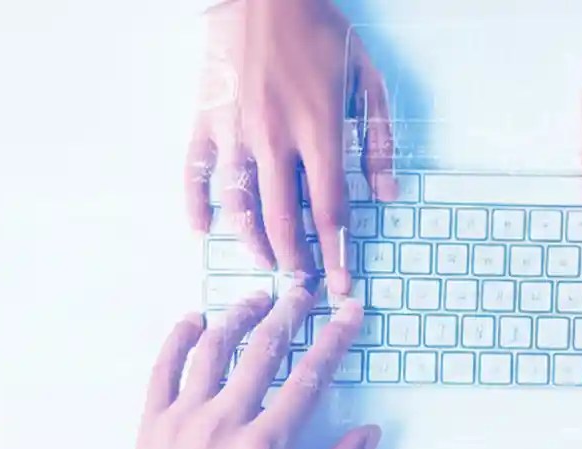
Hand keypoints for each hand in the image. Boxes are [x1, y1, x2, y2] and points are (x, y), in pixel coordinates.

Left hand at [107, 289, 378, 448]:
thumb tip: (368, 434)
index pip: (309, 379)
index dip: (334, 340)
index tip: (350, 313)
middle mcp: (222, 423)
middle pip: (263, 350)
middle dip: (291, 313)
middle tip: (305, 290)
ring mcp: (182, 420)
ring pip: (214, 349)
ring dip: (240, 316)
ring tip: (260, 298)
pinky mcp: (150, 425)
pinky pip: (163, 368)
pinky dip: (178, 338)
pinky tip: (194, 319)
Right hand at [185, 0, 397, 297]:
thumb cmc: (319, 31)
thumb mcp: (367, 78)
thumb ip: (379, 140)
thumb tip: (385, 194)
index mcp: (319, 130)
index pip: (330, 210)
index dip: (337, 255)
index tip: (340, 284)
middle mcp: (275, 139)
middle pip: (283, 220)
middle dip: (296, 260)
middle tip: (303, 280)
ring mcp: (235, 131)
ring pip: (239, 205)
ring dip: (253, 242)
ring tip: (268, 261)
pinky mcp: (206, 119)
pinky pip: (195, 172)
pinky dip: (196, 204)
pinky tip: (202, 229)